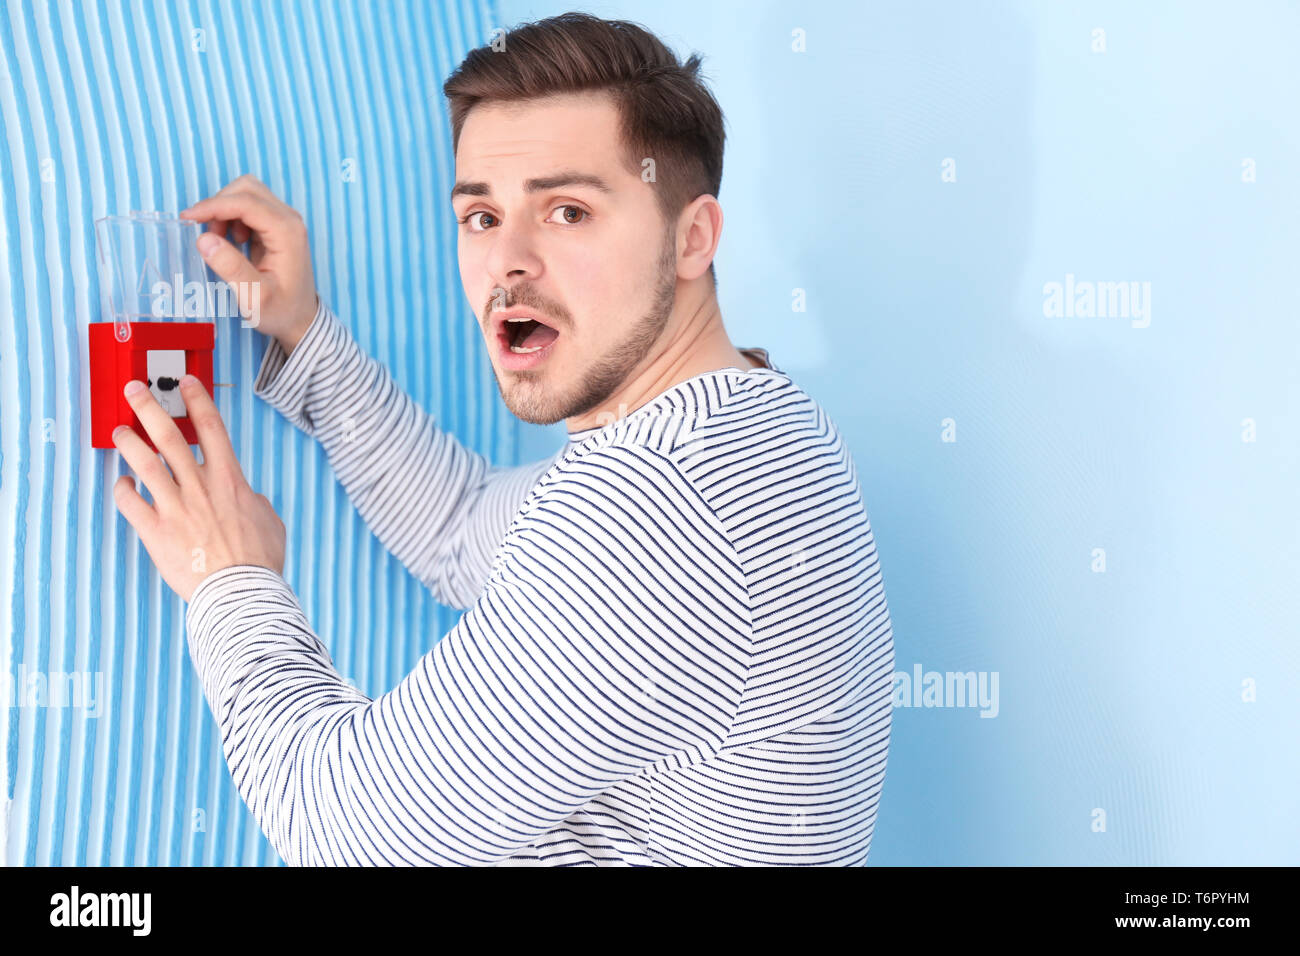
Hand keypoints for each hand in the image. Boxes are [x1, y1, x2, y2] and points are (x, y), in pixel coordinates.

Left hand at [111, 375, 285, 602]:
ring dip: (127, 441)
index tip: (186, 384)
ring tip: (118, 430)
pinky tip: (122, 483)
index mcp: (229, 479)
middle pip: (167, 434)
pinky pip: (128, 502)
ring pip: (142, 462)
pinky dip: (121, 489)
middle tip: (134, 388)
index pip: (210, 426)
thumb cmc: (259, 561)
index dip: (197, 399)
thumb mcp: (270, 521)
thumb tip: (249, 497)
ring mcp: (174, 507)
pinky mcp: (154, 531)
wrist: (240, 592)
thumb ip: (255, 502)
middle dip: (148, 406)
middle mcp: (198, 486)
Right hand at [180, 173, 318, 353]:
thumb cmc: (280, 311)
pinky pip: (247, 208)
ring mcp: (283, 221)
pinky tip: (232, 242)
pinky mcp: (275, 226)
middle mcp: (289, 220)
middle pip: (247, 189)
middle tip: (207, 234)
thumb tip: (204, 239)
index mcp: (287, 232)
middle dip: (219, 205)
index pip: (246, 202)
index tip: (187, 218)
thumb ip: (231, 267)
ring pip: (246, 195)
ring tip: (220, 242)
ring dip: (224, 212)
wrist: (300, 320)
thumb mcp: (254, 296)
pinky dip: (231, 218)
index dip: (213, 205)